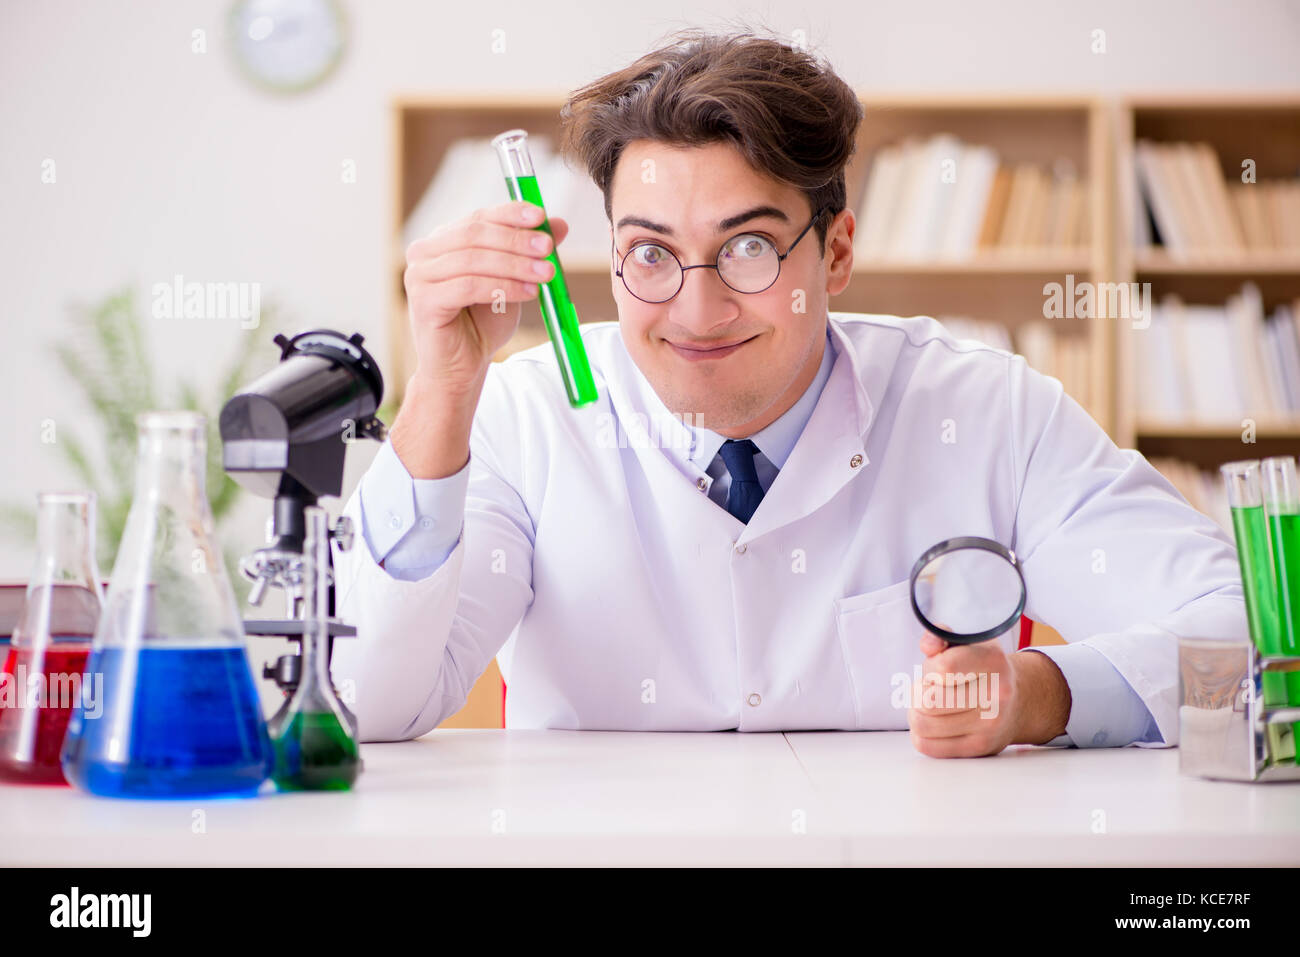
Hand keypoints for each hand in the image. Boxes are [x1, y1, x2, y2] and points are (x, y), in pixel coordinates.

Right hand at [402, 200, 568, 391]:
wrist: (462, 367)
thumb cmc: (483, 323)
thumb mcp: (513, 280)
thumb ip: (530, 252)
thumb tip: (560, 224)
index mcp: (443, 240)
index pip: (478, 217)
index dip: (510, 214)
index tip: (540, 216)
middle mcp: (425, 253)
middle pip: (475, 234)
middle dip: (516, 239)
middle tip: (548, 247)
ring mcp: (418, 275)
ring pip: (473, 259)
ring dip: (515, 264)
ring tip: (545, 274)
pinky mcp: (423, 300)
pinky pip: (468, 286)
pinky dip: (503, 286)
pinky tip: (528, 292)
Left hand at [907, 630, 1020, 757]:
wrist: (1018, 702)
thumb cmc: (981, 669)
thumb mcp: (967, 643)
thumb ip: (941, 636)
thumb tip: (928, 646)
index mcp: (993, 661)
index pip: (942, 667)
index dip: (928, 668)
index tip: (935, 667)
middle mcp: (997, 695)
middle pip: (929, 699)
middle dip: (920, 691)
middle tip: (931, 688)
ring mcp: (990, 725)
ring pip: (922, 724)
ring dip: (916, 712)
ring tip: (929, 704)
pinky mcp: (979, 748)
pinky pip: (926, 745)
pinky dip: (920, 733)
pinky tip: (933, 722)